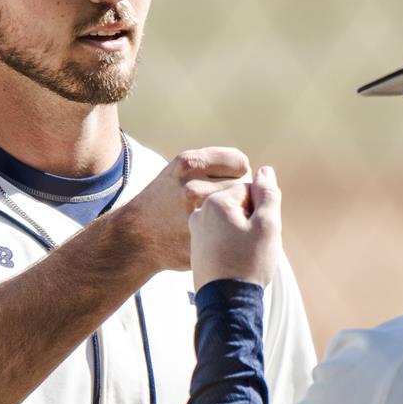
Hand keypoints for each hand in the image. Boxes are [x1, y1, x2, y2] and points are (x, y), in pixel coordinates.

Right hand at [113, 148, 249, 271]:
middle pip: (244, 187)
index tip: (229, 183)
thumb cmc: (166, 199)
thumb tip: (264, 175)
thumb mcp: (182, 169)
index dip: (238, 173)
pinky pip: (234, 233)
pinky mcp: (200, 240)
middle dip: (240, 195)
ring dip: (240, 215)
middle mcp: (192, 187)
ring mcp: (196, 216)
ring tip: (221, 220)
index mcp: (189, 164)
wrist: (138, 235)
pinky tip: (215, 236)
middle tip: (224, 205)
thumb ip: (216, 164)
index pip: (240, 163)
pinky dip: (231, 235)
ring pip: (242, 210)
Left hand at [191, 166, 281, 289]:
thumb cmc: (248, 264)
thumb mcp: (267, 226)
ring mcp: (195, 229)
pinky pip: (219, 235)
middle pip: (237, 203)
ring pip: (229, 219)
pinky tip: (233, 260)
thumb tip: (264, 170)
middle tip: (252, 244)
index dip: (262, 211)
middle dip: (250, 219)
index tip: (259, 232)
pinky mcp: (195, 246)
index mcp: (215, 201)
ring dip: (240, 231)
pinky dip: (229, 243)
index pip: (250, 190)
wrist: (226, 304)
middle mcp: (200, 211)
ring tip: (243, 254)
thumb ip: (268, 194)